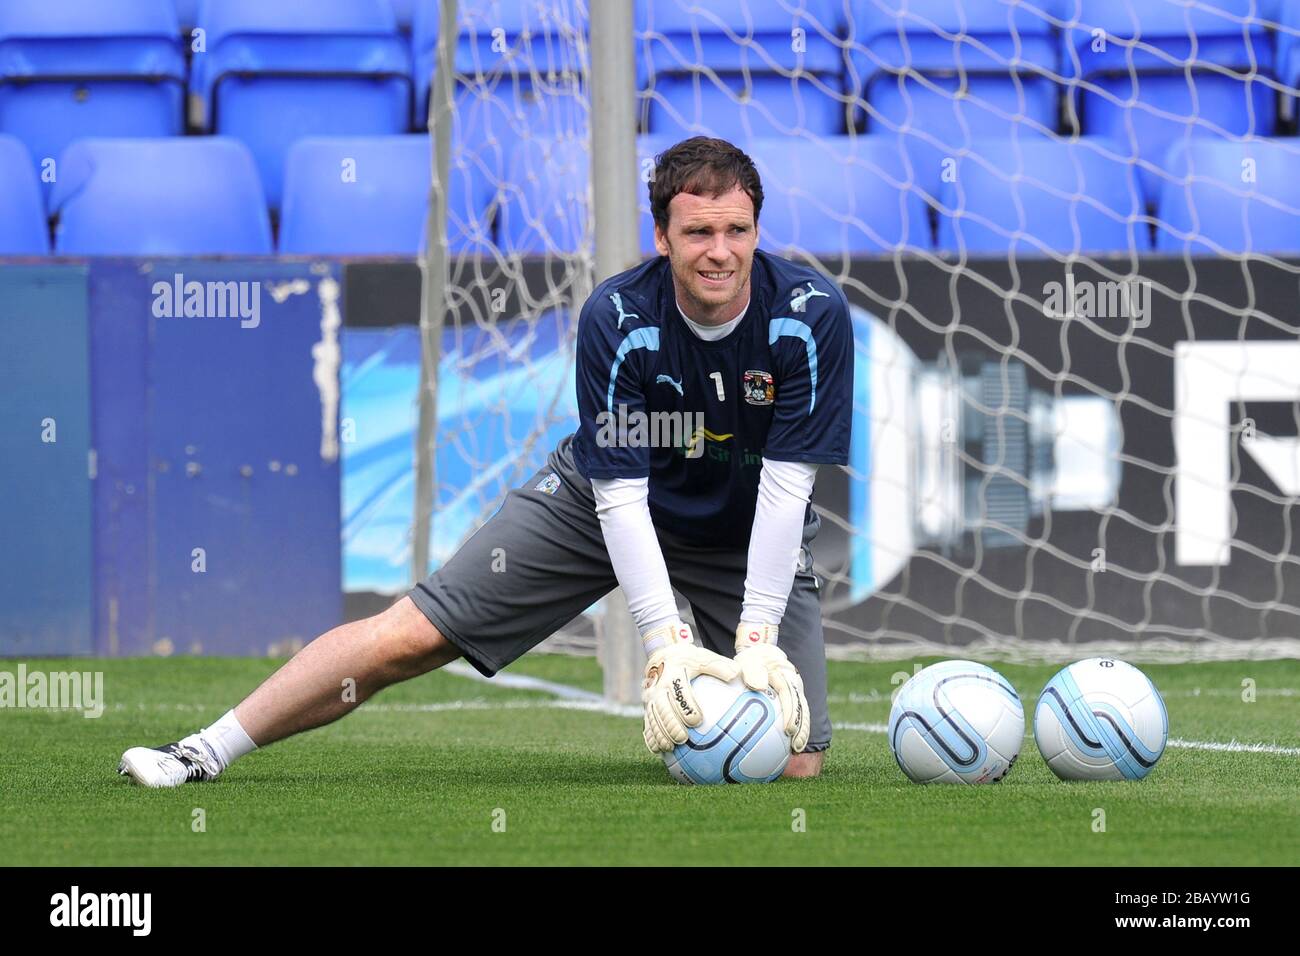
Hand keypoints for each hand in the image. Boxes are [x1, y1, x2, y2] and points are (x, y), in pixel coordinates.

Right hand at [641, 621, 738, 752]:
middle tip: (682, 739)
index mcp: (674, 675)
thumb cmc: (688, 660)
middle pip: (663, 708)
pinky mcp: (647, 707)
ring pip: (653, 718)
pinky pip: (646, 723)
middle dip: (671, 724)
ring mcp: (650, 698)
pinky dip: (650, 737)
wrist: (661, 656)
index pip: (680, 692)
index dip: (687, 706)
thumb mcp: (703, 658)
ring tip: (669, 747)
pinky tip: (657, 750)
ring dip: (659, 733)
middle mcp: (659, 687)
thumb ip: (719, 666)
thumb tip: (736, 674)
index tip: (698, 721)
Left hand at [734, 623, 810, 753]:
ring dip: (801, 731)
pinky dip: (795, 731)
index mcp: (784, 675)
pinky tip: (789, 748)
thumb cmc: (750, 661)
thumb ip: (753, 670)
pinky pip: (796, 716)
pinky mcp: (791, 700)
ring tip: (797, 750)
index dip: (791, 714)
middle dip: (801, 728)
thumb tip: (757, 686)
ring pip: (802, 713)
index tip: (789, 730)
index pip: (790, 696)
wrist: (758, 657)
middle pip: (800, 708)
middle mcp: (793, 685)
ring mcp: (794, 693)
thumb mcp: (749, 661)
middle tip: (796, 745)